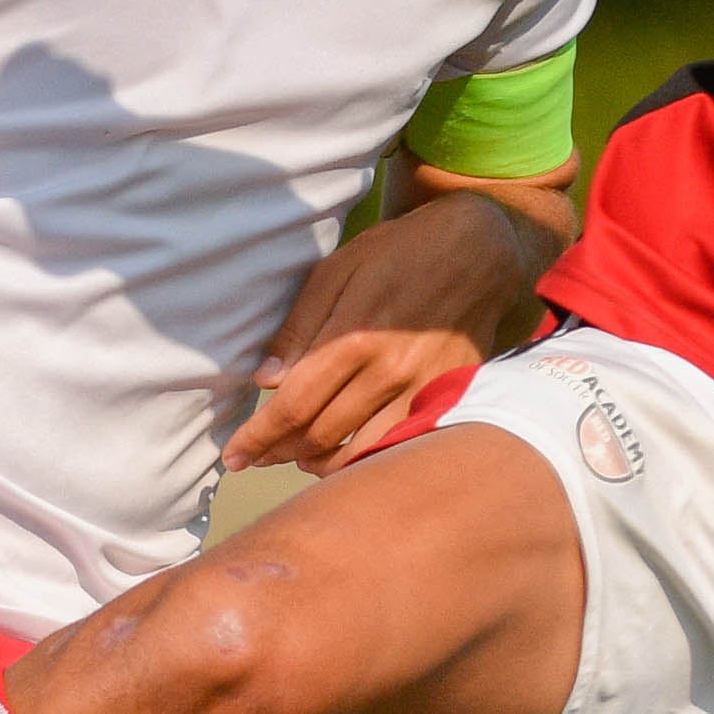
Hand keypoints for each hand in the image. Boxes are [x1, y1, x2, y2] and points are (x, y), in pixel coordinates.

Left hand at [224, 191, 553, 473]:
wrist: (479, 250)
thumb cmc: (401, 252)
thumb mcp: (339, 270)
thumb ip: (301, 327)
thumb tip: (267, 382)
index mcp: (355, 337)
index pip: (293, 404)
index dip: (258, 436)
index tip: (233, 455)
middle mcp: (389, 372)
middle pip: (320, 433)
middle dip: (278, 451)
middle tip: (255, 458)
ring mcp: (422, 389)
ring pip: (358, 450)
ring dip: (318, 462)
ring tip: (295, 458)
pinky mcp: (446, 398)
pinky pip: (398, 446)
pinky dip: (364, 459)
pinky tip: (343, 455)